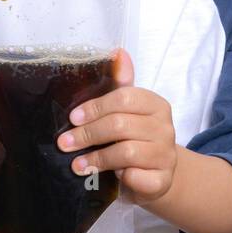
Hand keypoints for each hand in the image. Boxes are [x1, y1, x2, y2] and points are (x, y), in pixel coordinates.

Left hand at [56, 48, 177, 205]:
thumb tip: (118, 52)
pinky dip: (123, 178)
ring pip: (127, 152)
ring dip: (97, 158)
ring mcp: (166, 155)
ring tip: (78, 165)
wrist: (158, 175)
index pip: (124, 98)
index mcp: (156, 105)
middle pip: (120, 125)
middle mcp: (165, 128)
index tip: (73, 118)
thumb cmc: (137, 139)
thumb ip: (122, 84)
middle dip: (87, 134)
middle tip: (65, 143)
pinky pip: (139, 177)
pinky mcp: (163, 180)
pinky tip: (111, 178)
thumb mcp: (129, 111)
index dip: (95, 108)